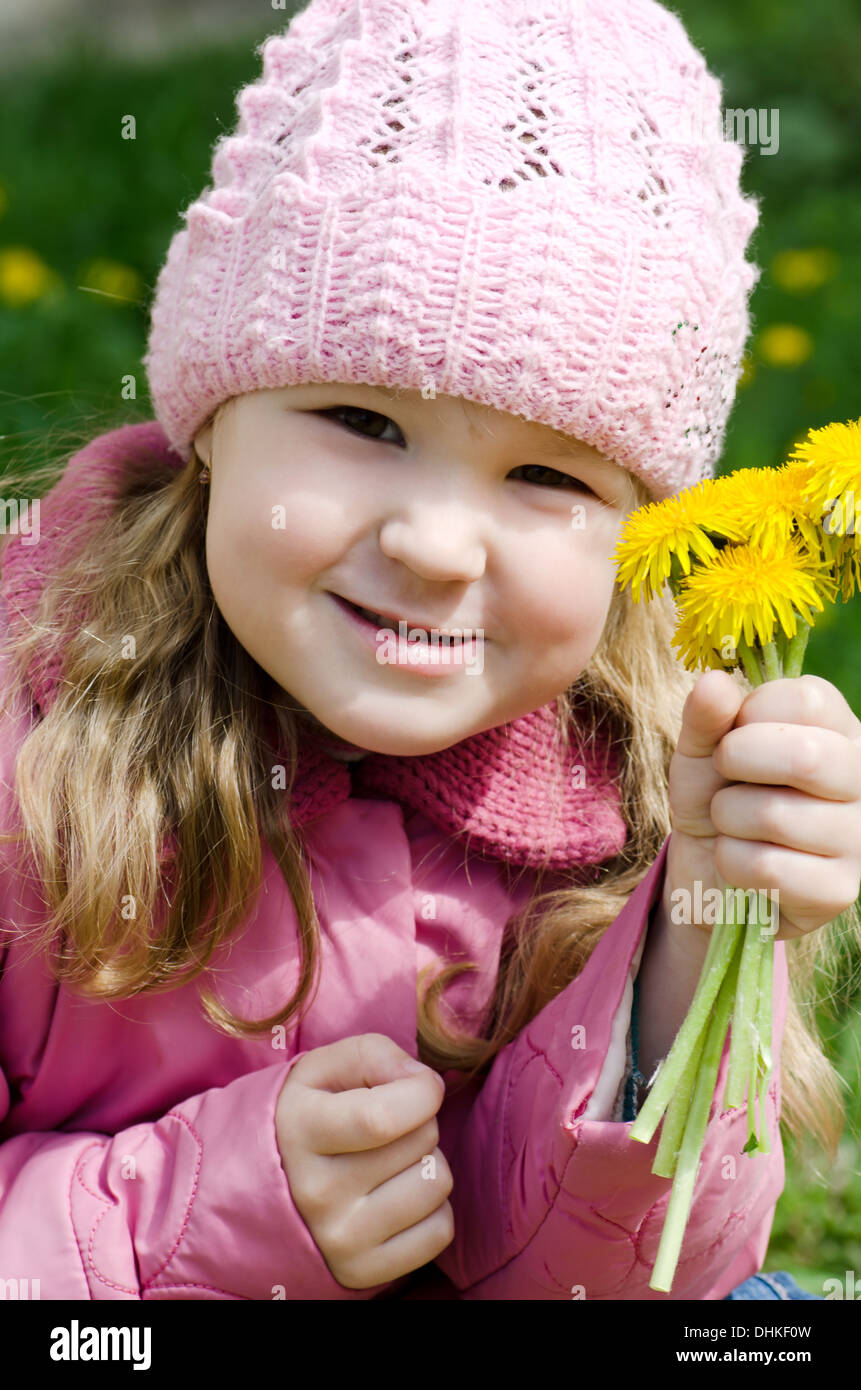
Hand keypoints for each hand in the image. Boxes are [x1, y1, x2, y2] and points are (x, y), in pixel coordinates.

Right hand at [275, 1033, 453, 1289]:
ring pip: (436, 1184)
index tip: (421, 1085)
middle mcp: (316, 1191)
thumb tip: (423, 1082)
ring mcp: (340, 1238)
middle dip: (418, 1122)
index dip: (422, 1091)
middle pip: (420, 1140)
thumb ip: (374, 1055)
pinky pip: (439, 1230)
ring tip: (390, 1162)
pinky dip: (430, 1209)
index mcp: (301, 1130)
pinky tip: (395, 1197)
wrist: (259, 1191)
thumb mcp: (322, 1068)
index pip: (382, 1117)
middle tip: (386, 1128)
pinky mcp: (363, 1272)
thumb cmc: (306, 1113)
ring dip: (425, 1164)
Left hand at [663, 669, 860, 941]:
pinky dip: (730, 862)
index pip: (806, 700)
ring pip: (775, 815)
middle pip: (804, 756)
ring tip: (732, 823)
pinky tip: (742, 863)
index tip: (731, 736)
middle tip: (724, 778)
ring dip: (726, 818)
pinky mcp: (838, 889)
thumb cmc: (715, 796)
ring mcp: (858, 837)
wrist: (708, 872)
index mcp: (838, 728)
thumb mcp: (700, 750)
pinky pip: (766, 867)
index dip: (748, 715)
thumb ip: (706, 715)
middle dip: (735, 762)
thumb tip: (714, 681)